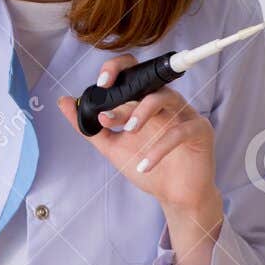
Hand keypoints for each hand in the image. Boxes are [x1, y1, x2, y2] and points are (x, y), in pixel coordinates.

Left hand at [56, 52, 221, 225]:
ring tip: (128, 133)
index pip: (132, 71)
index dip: (116, 69)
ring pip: (164, 97)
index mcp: (145, 101)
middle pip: (147, 81)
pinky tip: (144, 166)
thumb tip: (64, 102)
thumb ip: (89, 126)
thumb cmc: (147, 167)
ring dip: (142, 112)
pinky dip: (159, 149)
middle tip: (108, 117)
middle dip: (126, 94)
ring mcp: (184, 114)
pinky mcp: (200, 130)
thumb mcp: (112, 147)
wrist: (174, 196)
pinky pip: (180, 131)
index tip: (100, 84)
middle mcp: (165, 102)